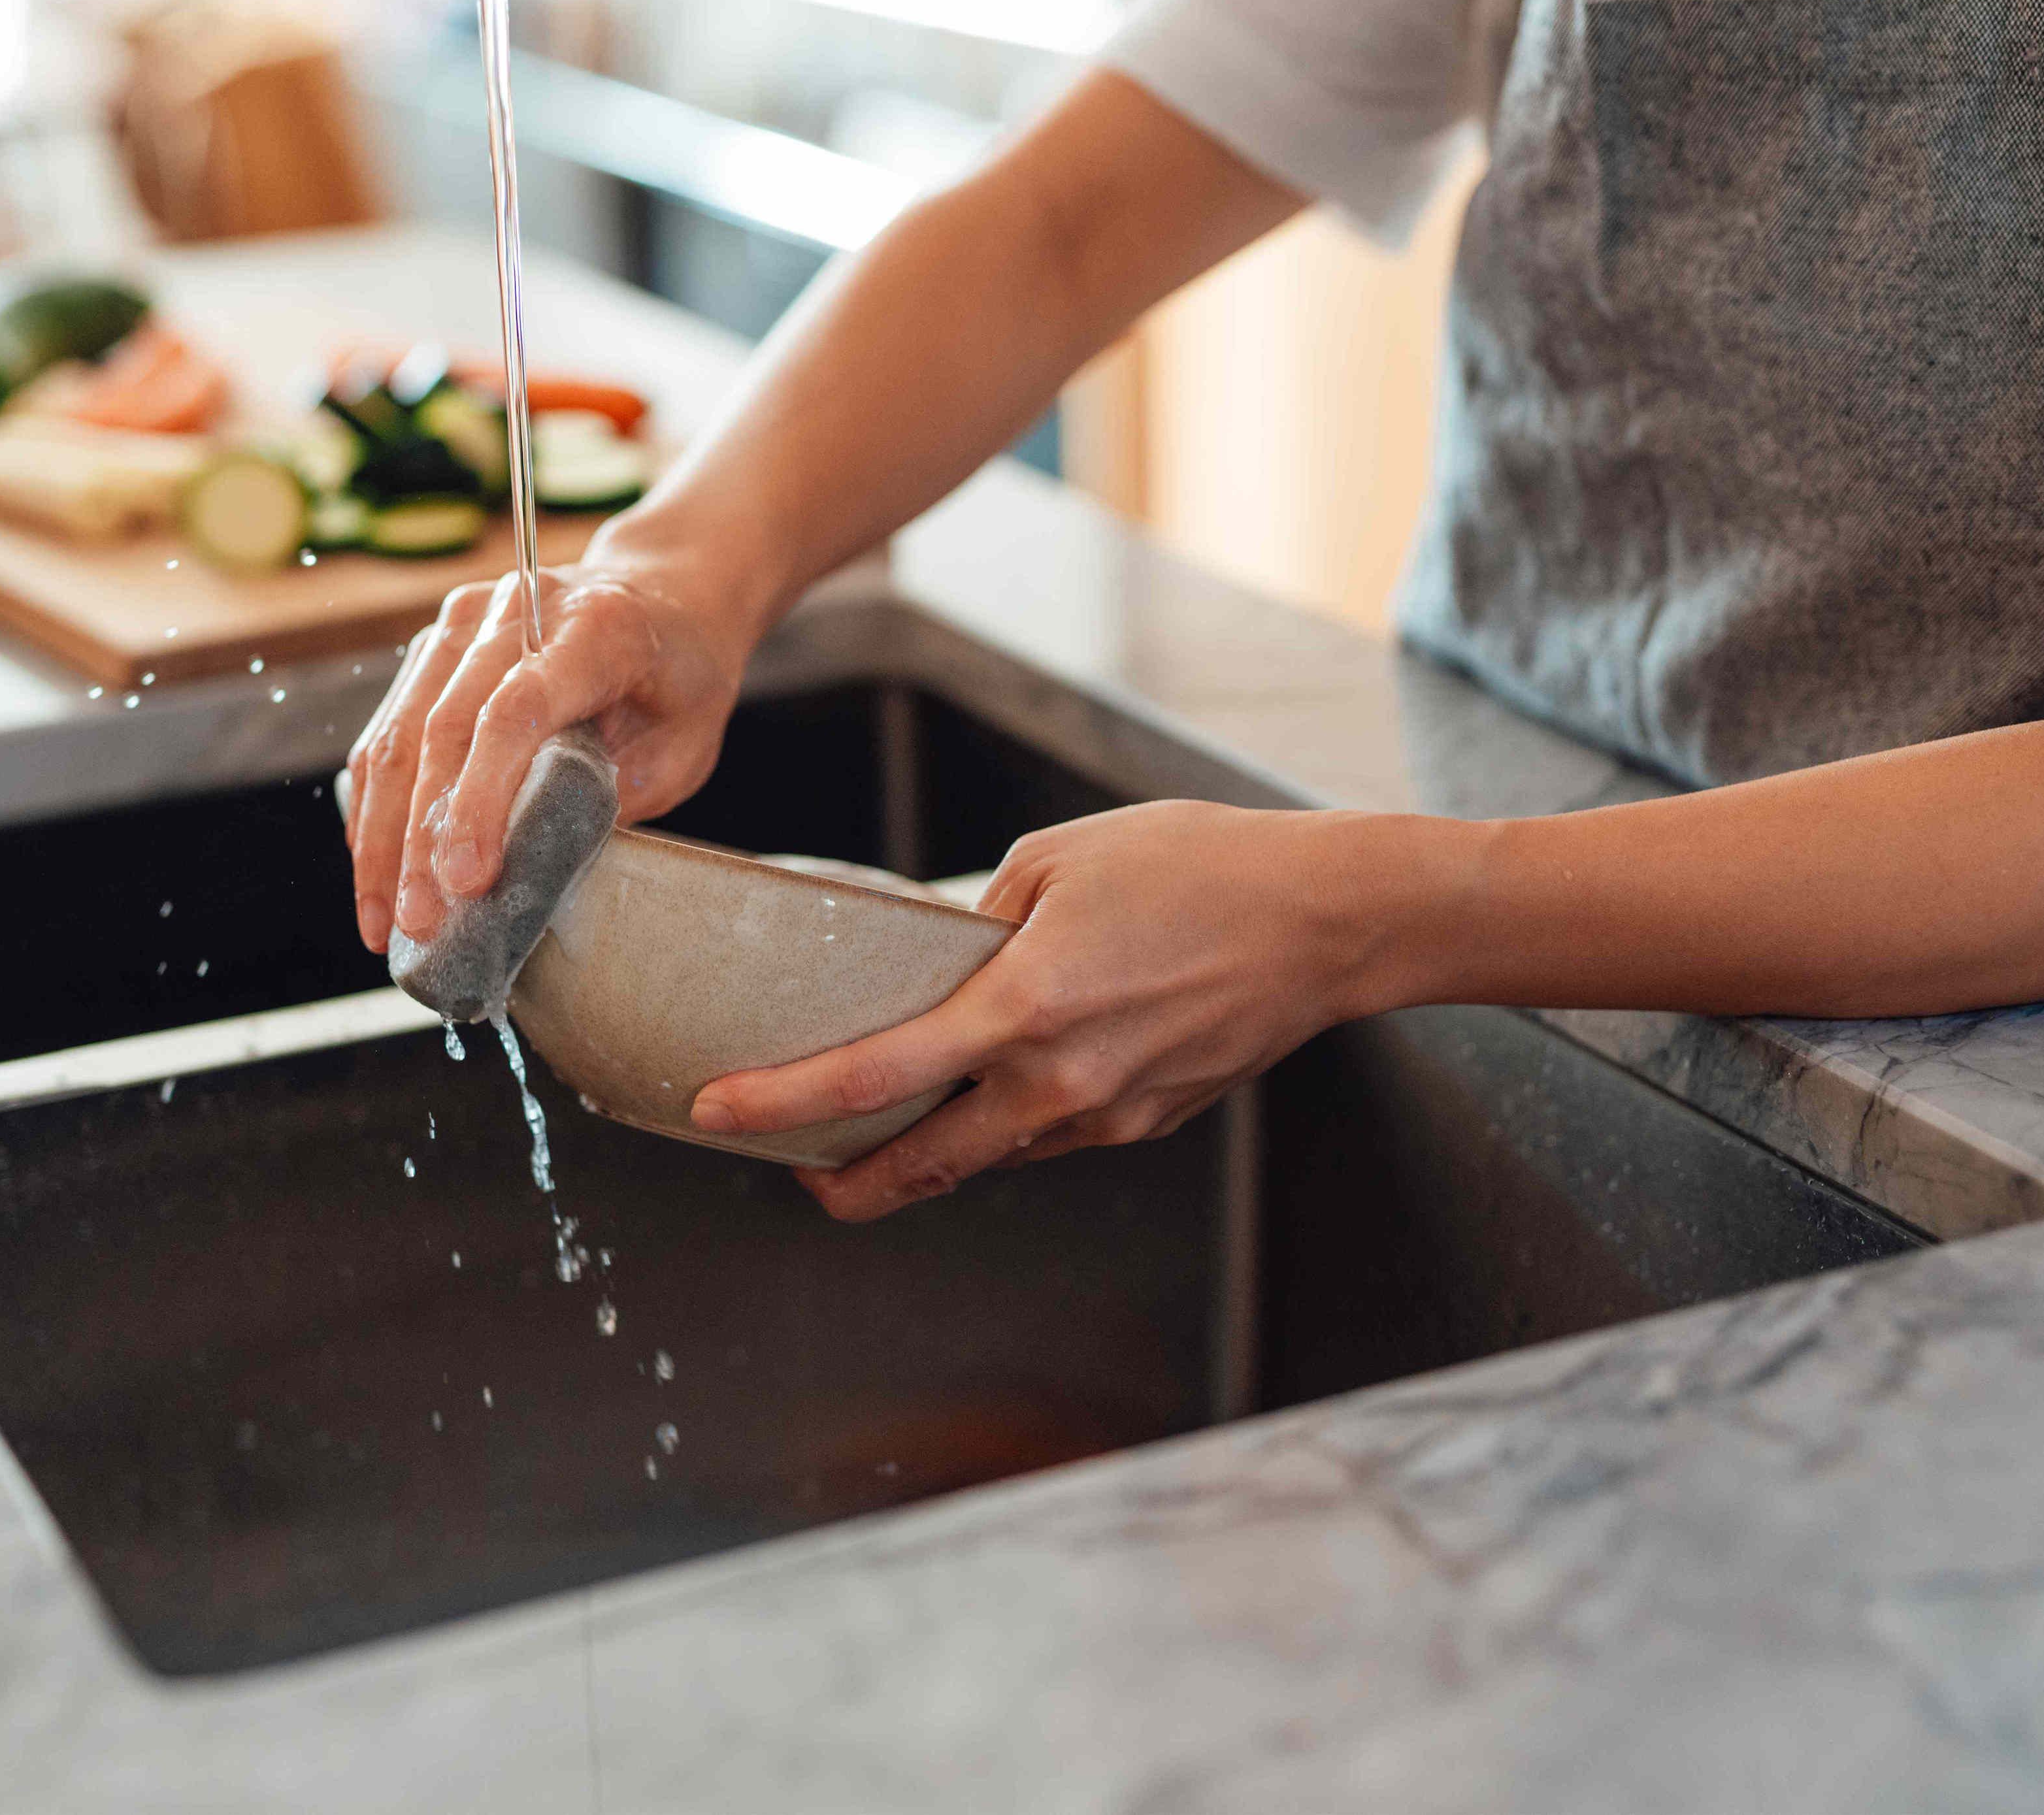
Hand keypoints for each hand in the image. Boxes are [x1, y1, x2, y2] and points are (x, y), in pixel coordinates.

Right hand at [344, 561, 743, 950]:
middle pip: (444, 729)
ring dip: (383, 837)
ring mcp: (463, 624)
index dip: (483, 800)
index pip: (516, 712)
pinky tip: (375, 871)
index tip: (467, 880)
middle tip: (417, 925)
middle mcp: (516, 610)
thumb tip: (530, 865)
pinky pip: (387, 734)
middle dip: (421, 840)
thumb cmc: (678, 681)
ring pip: (399, 736)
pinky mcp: (432, 649)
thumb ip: (616, 795)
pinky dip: (375, 808)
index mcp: (595, 627)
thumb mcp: (682, 746)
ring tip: (380, 921)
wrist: (662, 598)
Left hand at [690, 803, 1412, 1219]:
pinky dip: (1008, 1120)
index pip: (874, 1077)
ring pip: (989, 1154)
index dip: (782, 1104)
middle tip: (799, 1173)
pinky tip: (999, 1082)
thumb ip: (981, 919)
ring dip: (931, 1148)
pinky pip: (1050, 1134)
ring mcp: (1106, 1116)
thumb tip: (942, 958)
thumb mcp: (1059, 859)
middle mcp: (1058, 1083)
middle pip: (921, 1168)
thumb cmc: (1198, 867)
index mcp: (1023, 1009)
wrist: (1327, 922)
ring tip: (886, 1119)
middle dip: (846, 1183)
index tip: (716, 1114)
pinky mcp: (1145, 1122)